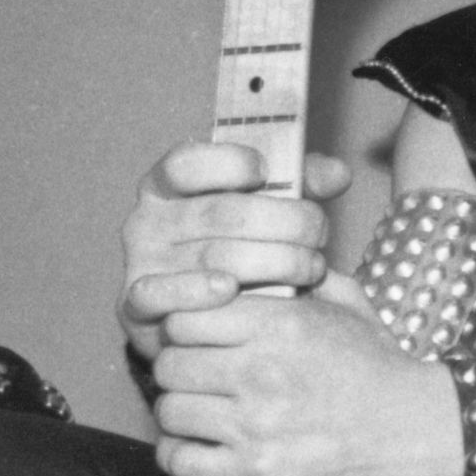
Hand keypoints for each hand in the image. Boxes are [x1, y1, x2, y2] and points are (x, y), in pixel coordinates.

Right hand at [118, 144, 350, 357]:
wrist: (210, 313)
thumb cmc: (244, 244)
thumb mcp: (270, 204)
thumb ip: (303, 181)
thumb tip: (338, 174)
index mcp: (170, 184)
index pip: (186, 163)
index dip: (228, 162)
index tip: (265, 170)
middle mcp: (150, 220)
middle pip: (223, 213)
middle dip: (286, 221)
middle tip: (320, 234)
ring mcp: (142, 263)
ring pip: (215, 256)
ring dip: (276, 262)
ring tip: (311, 268)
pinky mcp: (137, 307)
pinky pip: (162, 296)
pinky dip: (198, 293)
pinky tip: (230, 290)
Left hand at [152, 272, 461, 475]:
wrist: (416, 430)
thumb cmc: (382, 369)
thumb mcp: (352, 306)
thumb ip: (307, 280)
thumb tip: (272, 263)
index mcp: (282, 325)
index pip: (185, 317)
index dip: (187, 327)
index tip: (200, 338)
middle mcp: (262, 371)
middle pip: (169, 364)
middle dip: (181, 369)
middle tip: (200, 376)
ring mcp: (255, 426)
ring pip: (170, 411)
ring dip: (182, 412)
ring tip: (205, 412)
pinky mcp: (254, 472)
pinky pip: (179, 460)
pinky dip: (181, 454)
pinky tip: (201, 446)